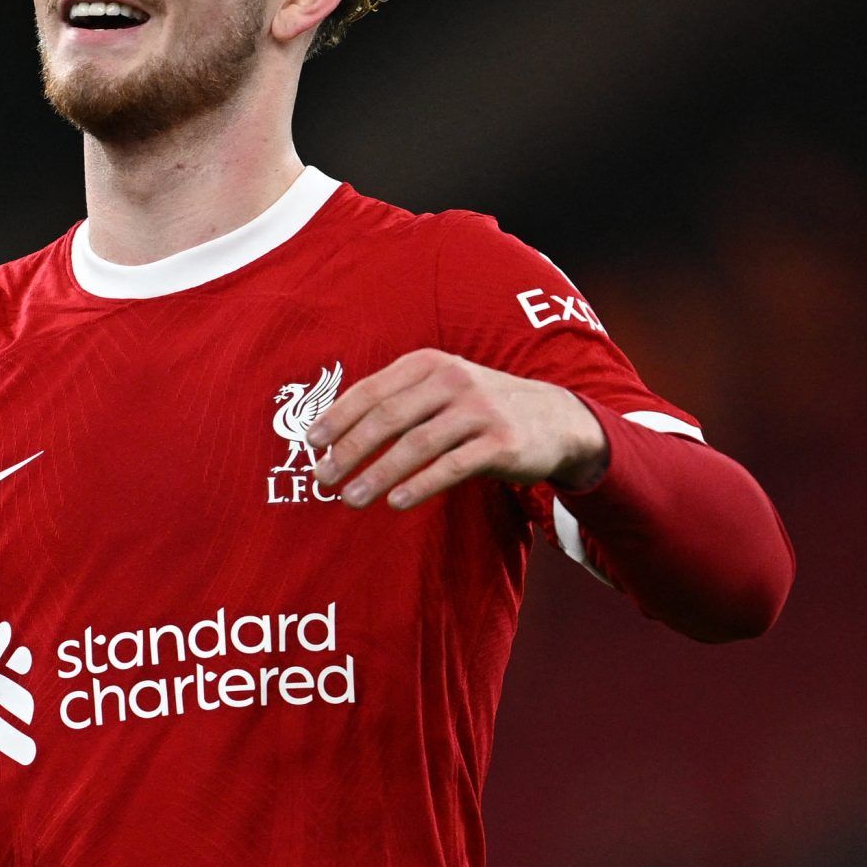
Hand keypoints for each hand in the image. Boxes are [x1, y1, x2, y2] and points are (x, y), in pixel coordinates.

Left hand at [308, 349, 607, 510]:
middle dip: (350, 450)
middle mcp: (452, 380)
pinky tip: (395, 502)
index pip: (372, 391)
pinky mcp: (502, 442)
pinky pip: (453, 466)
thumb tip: (331, 438)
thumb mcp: (437, 391)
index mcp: (427, 364)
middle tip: (322, 479)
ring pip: (417, 444)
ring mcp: (480, 410)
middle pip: (388, 418)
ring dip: (378, 474)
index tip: (311, 445)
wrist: (554, 418)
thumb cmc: (476, 409)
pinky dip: (420, 484)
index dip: (338, 418)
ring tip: (350, 499)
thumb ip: (393, 404)